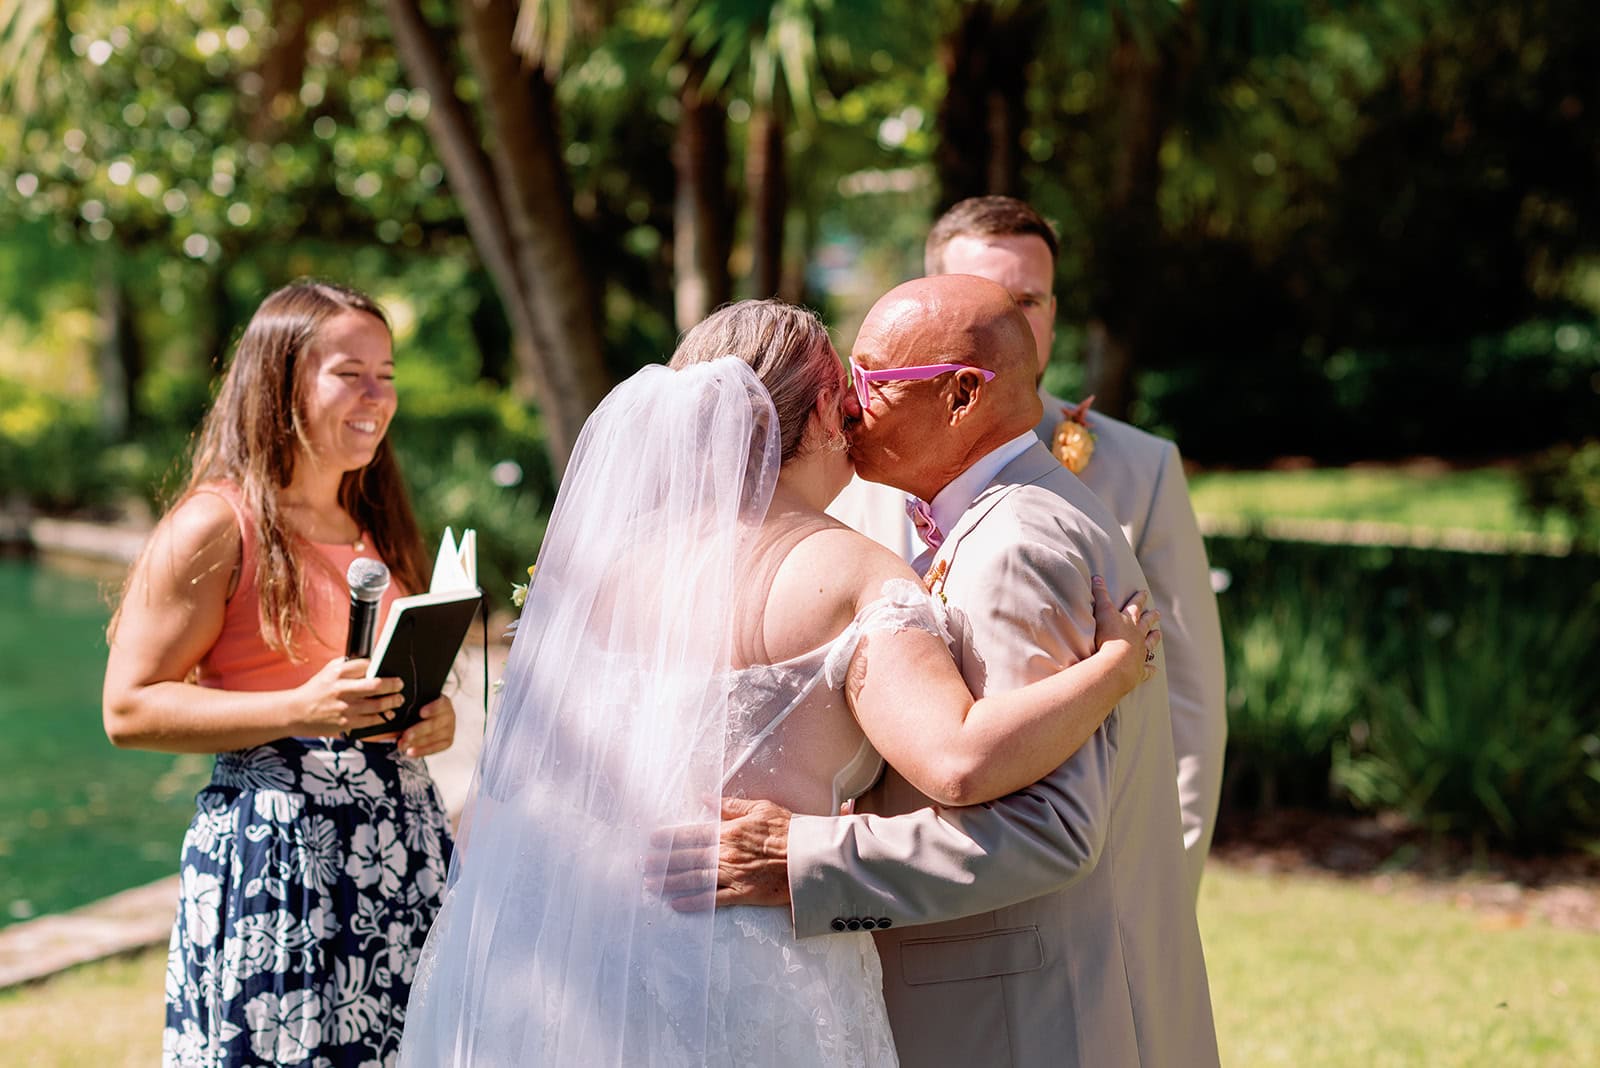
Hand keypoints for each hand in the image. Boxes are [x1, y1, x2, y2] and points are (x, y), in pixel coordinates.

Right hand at [294, 656, 405, 736]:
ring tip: (398, 699)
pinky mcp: (345, 723)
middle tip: (400, 684)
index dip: (379, 665)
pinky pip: (370, 720)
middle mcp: (341, 689)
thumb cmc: (314, 690)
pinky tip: (388, 714)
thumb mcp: (328, 671)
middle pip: (376, 684)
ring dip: (392, 701)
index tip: (388, 667)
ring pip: (377, 704)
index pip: (366, 665)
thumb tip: (370, 661)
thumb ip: (348, 665)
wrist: (295, 712)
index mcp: (337, 672)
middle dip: (393, 684)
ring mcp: (344, 707)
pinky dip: (382, 717)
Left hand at [396, 695, 455, 757]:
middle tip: (406, 736)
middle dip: (419, 731)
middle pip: (436, 724)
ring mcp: (450, 729)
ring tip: (403, 745)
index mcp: (443, 702)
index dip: (432, 709)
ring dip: (418, 742)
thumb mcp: (415, 706)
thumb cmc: (420, 710)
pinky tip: (411, 752)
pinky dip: (423, 751)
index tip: (421, 713)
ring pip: (435, 737)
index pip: (441, 705)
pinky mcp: (447, 741)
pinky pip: (436, 748)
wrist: (426, 719)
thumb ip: (408, 710)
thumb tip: (395, 715)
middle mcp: (449, 715)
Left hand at [643, 797, 792, 911]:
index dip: (670, 838)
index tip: (652, 840)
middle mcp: (726, 854)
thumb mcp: (760, 808)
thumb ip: (730, 805)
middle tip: (644, 865)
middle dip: (663, 862)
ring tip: (652, 884)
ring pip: (695, 879)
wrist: (810, 856)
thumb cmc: (789, 830)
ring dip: (671, 882)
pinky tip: (676, 903)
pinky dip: (694, 902)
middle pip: (687, 858)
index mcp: (729, 831)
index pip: (692, 834)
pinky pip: (714, 900)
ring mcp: (734, 875)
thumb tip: (705, 798)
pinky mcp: (744, 894)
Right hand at [1090, 577, 1161, 686]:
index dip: (1139, 599)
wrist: (1115, 663)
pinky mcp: (1139, 669)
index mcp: (1128, 621)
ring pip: (1150, 642)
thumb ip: (1100, 594)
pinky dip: (1150, 668)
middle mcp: (1138, 635)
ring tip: (1158, 633)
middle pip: (1146, 623)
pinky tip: (1153, 669)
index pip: (1135, 606)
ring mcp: (1140, 652)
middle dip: (1151, 616)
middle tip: (1157, 612)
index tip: (1144, 592)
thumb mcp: (1102, 612)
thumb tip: (1097, 577)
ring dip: (1154, 638)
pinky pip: (1147, 668)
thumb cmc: (1108, 637)